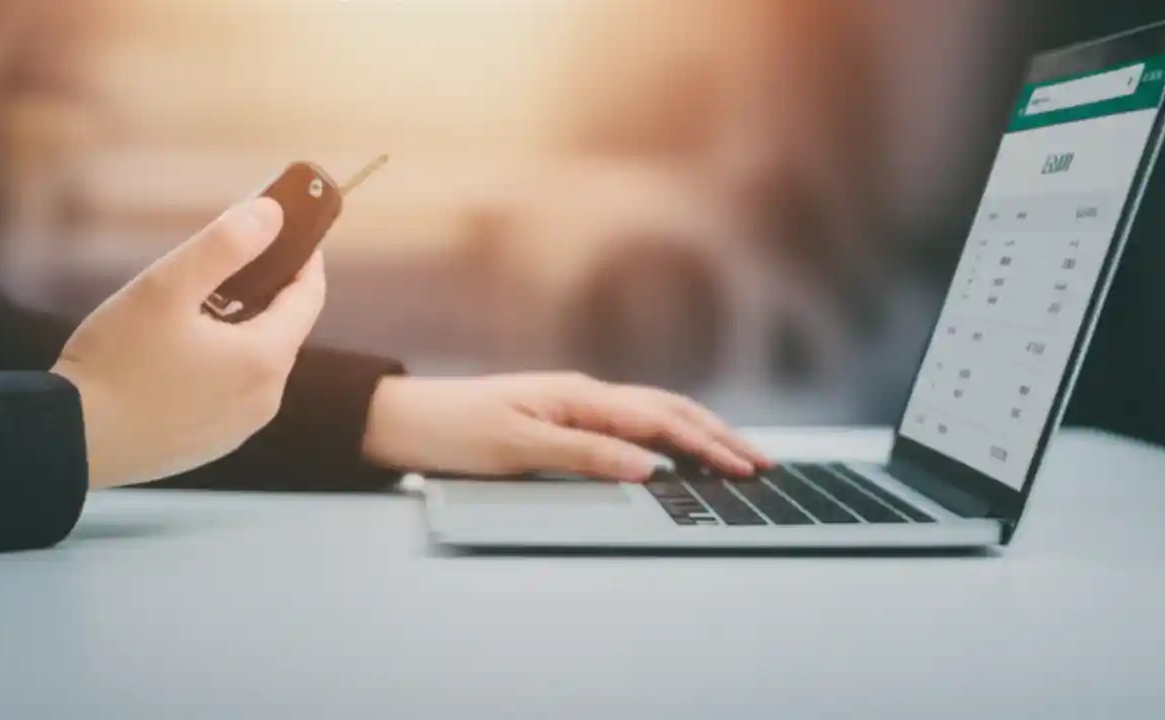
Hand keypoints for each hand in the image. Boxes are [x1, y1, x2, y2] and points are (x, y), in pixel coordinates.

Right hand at [51, 198, 325, 488]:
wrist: (69, 442)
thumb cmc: (116, 362)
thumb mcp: (167, 286)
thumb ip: (224, 245)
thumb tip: (274, 214)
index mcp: (266, 358)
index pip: (309, 297)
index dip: (305, 259)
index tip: (292, 230)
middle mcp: (266, 398)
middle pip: (283, 330)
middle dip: (266, 291)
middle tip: (228, 262)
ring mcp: (241, 427)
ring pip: (256, 362)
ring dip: (240, 329)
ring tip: (195, 307)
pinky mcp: (213, 444)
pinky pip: (231, 392)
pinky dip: (220, 365)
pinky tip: (178, 354)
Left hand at [362, 373, 768, 482]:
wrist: (403, 419)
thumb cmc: (452, 431)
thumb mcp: (517, 449)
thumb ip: (585, 454)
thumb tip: (648, 467)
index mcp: (578, 397)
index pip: (660, 420)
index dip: (707, 446)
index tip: (744, 468)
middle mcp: (582, 394)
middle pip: (668, 411)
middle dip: (719, 436)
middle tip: (762, 462)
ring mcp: (574, 402)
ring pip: (653, 412)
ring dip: (698, 431)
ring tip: (735, 451)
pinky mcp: (562, 416)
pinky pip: (629, 421)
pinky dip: (666, 433)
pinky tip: (675, 446)